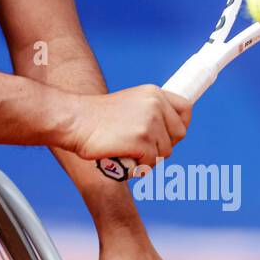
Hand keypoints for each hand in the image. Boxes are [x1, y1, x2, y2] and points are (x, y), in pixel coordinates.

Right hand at [62, 85, 191, 172]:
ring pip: (165, 152)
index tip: (172, 135)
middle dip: (164, 145)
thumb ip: (149, 111)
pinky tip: (122, 158)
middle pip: (179, 134)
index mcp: (153, 92)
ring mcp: (149, 123)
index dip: (181, 125)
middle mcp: (155, 105)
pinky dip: (138, 166)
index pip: (185, 108)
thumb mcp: (129, 103)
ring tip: (127, 152)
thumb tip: (167, 132)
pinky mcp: (142, 141)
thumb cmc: (95, 117)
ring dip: (148, 158)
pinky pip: (150, 163)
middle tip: (143, 148)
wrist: (74, 120)